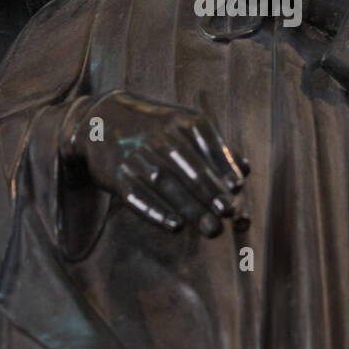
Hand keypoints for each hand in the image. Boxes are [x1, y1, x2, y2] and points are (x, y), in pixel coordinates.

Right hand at [62, 91, 247, 236]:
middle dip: (210, 193)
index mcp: (181, 122)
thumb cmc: (158, 129)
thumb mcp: (186, 127)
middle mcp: (158, 136)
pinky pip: (136, 195)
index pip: (206, 144)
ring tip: (211, 228)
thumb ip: (215, 149)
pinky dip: (156, 212)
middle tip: (227, 215)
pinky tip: (176, 227)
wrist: (103, 120)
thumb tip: (245, 171)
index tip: (236, 190)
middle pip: (188, 167)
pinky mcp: (115, 175)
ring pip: (165, 183)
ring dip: (190, 207)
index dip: (222, 168)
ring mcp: (135, 155)